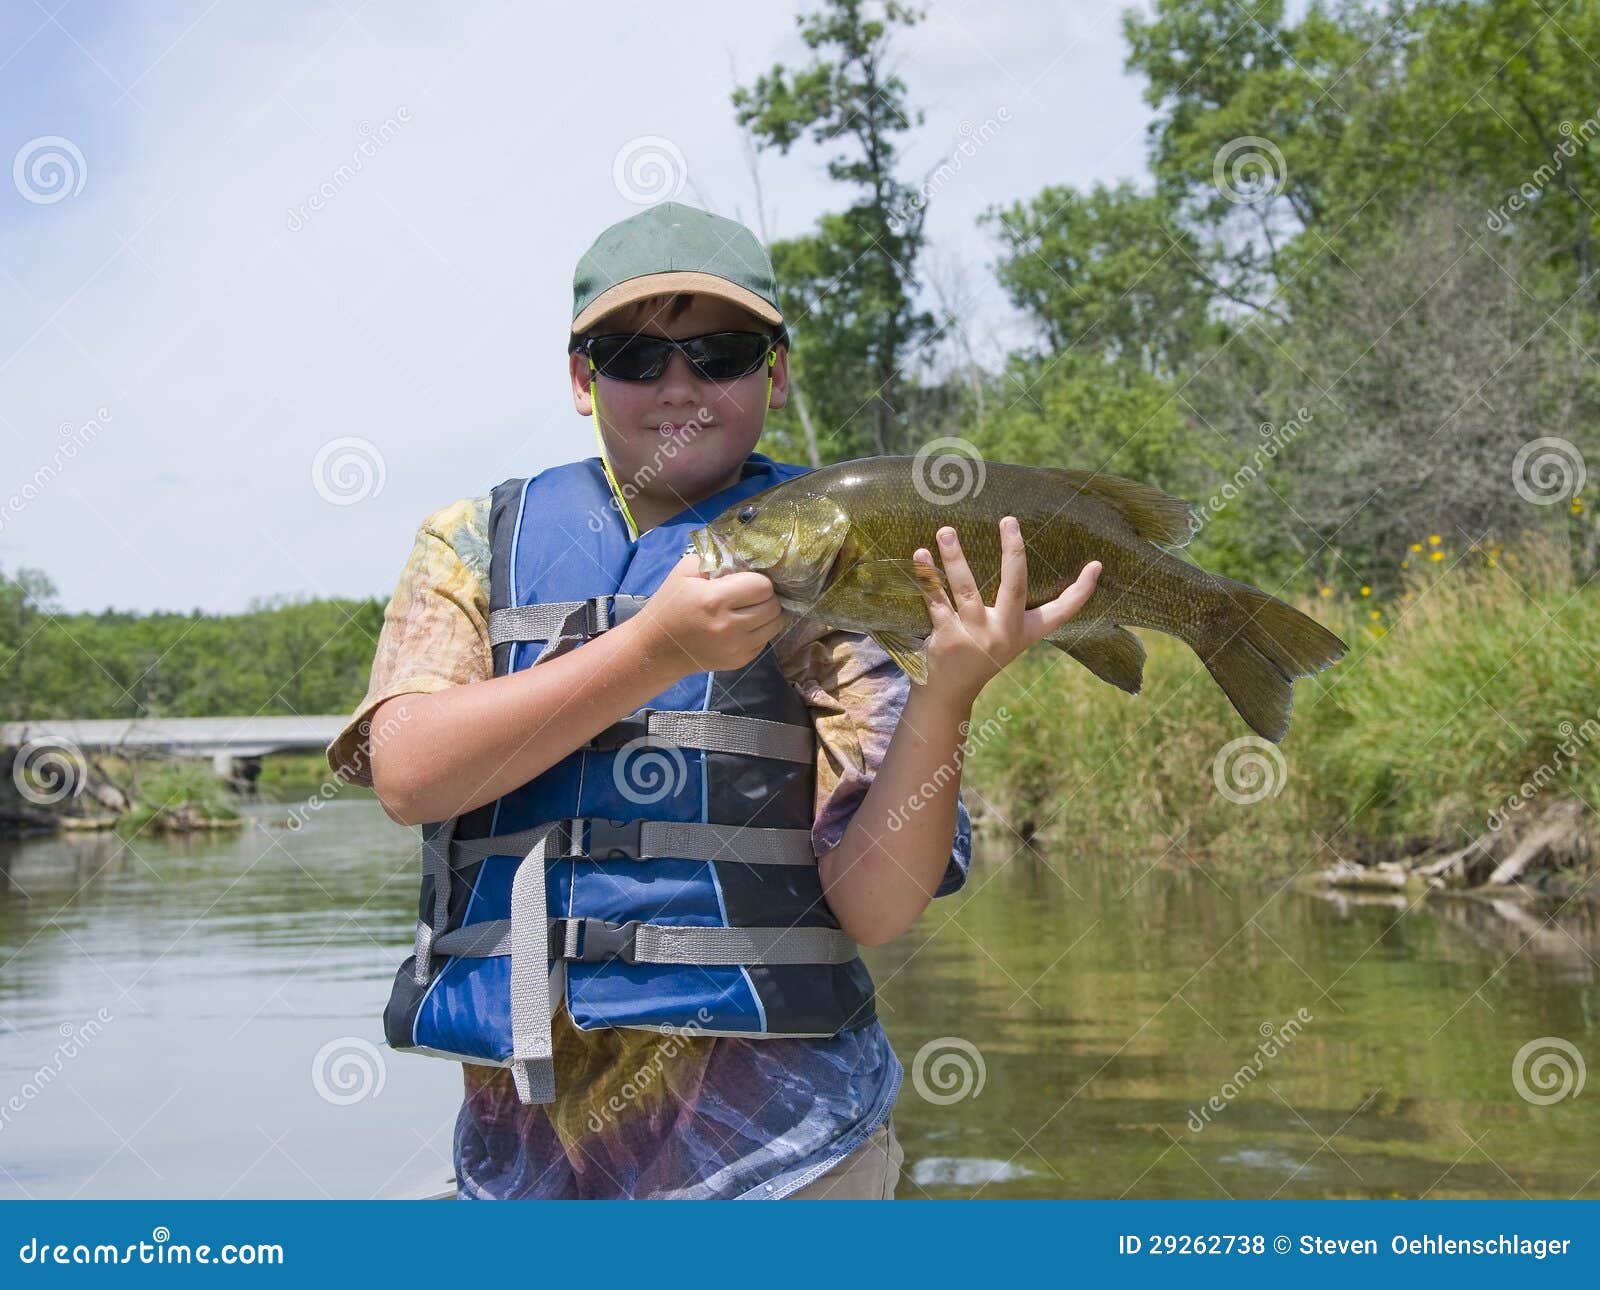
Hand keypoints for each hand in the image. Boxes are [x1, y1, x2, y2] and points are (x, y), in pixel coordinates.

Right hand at [628, 553, 784, 678]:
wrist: (657, 648)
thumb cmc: (670, 605)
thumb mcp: (685, 572)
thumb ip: (717, 558)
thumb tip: (746, 555)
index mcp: (714, 600)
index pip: (763, 586)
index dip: (758, 579)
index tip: (746, 580)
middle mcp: (729, 626)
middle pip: (774, 606)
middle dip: (766, 596)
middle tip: (750, 594)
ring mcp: (736, 648)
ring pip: (776, 624)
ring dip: (767, 613)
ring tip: (751, 608)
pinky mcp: (740, 661)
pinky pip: (766, 640)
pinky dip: (759, 630)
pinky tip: (742, 625)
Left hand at [912, 516, 1100, 706]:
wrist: (949, 692)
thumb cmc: (983, 652)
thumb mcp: (1009, 636)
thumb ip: (1018, 608)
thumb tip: (1027, 567)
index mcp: (1025, 631)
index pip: (1062, 611)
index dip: (1082, 591)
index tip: (1096, 565)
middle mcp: (1004, 632)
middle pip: (1014, 588)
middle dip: (1013, 552)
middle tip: (1009, 520)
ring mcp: (975, 635)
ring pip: (966, 590)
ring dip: (955, 558)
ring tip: (946, 531)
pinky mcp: (947, 636)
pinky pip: (935, 600)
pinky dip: (927, 576)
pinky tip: (920, 554)